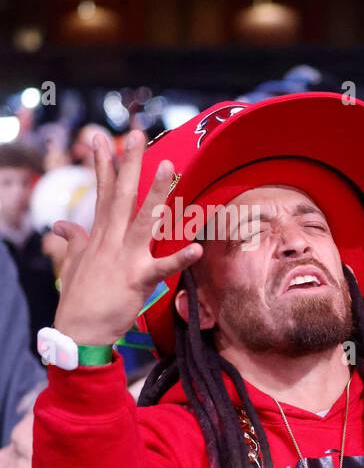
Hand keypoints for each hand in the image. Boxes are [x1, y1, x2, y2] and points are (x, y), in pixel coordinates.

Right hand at [50, 131, 201, 346]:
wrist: (78, 332)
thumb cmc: (80, 297)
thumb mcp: (75, 263)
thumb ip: (75, 240)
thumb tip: (62, 224)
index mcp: (99, 235)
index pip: (102, 193)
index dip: (102, 165)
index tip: (99, 138)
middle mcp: (111, 240)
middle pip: (121, 195)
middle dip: (129, 164)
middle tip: (137, 134)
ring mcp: (124, 258)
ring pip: (143, 220)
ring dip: (158, 195)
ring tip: (170, 168)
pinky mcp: (137, 280)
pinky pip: (163, 268)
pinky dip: (180, 259)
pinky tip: (198, 248)